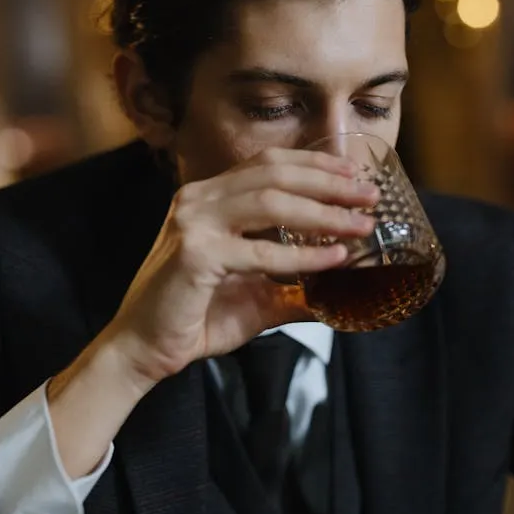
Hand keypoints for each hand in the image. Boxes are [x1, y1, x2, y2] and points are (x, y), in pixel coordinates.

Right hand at [100, 147, 378, 383]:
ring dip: (324, 212)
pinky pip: (260, 251)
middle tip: (370, 195)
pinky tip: (334, 258)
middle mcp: (198, 200)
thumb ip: (292, 287)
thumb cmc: (193, 318)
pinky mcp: (194, 255)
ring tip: (361, 224)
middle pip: (273, 172)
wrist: (143, 350)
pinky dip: (302, 256)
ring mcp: (193, 223)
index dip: (313, 163)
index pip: (266, 162)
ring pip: (269, 201)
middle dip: (328, 181)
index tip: (353, 174)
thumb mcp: (254, 297)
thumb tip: (338, 291)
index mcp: (208, 198)